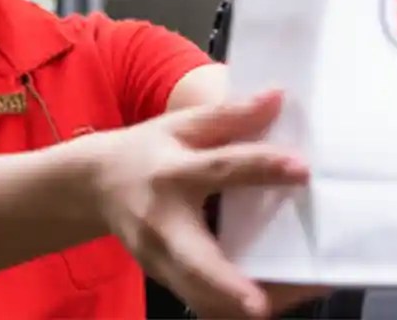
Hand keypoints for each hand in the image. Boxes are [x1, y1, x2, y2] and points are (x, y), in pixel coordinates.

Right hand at [91, 90, 322, 318]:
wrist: (95, 185)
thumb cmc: (147, 151)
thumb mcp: (182, 125)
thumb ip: (230, 114)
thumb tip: (278, 97)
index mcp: (172, 173)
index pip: (219, 169)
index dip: (261, 167)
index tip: (301, 169)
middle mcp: (164, 224)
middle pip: (196, 263)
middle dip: (228, 288)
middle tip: (261, 304)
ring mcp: (161, 260)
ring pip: (200, 298)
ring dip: (242, 305)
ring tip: (298, 291)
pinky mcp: (165, 280)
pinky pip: (205, 303)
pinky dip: (235, 307)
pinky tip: (277, 295)